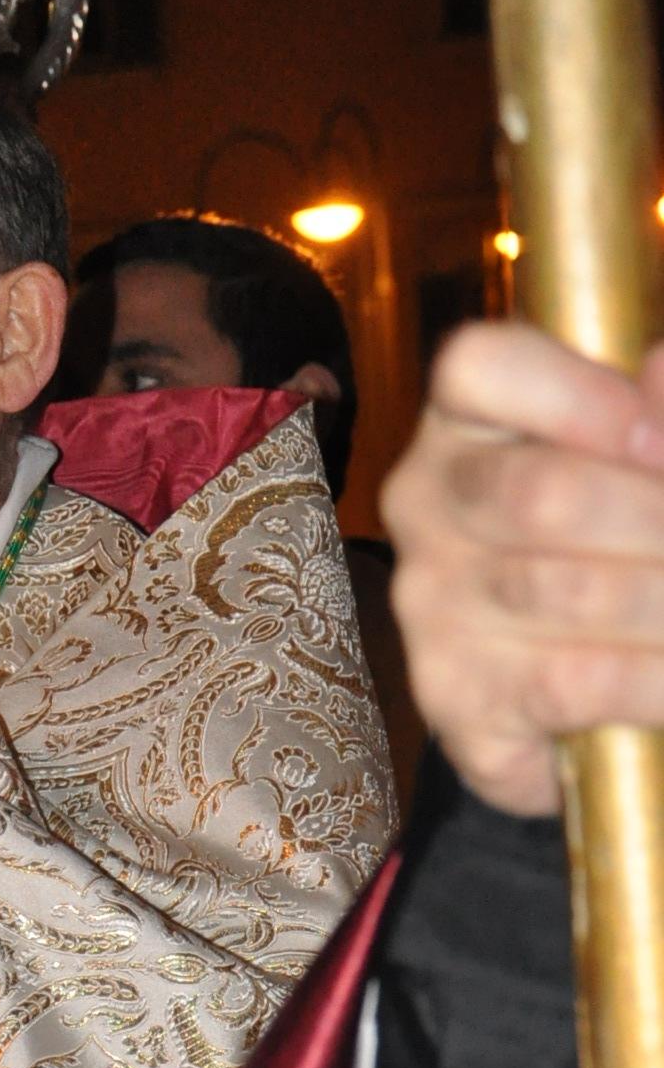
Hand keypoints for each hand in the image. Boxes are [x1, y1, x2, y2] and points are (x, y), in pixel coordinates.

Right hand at [383, 322, 663, 815]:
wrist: (586, 684)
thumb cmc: (620, 541)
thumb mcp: (642, 463)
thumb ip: (658, 416)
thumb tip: (659, 367)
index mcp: (468, 421)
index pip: (477, 369)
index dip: (575, 395)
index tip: (655, 441)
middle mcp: (427, 507)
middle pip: (540, 495)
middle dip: (659, 521)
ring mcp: (432, 609)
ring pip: (568, 594)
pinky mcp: (456, 700)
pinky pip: (569, 687)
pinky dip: (654, 683)